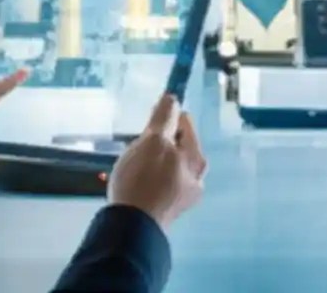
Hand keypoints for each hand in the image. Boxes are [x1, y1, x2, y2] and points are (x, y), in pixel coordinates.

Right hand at [109, 95, 206, 231]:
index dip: (164, 118)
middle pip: (175, 144)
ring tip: (130, 169)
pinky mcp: (166, 208)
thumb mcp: (153, 141)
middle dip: (155, 143)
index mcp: (197, 157)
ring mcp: (182, 195)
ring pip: (164, 164)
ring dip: (148, 161)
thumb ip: (164, 118)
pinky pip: (156, 182)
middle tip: (137, 151)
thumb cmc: (143, 180)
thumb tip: (172, 97)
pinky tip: (130, 183)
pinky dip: (144, 179)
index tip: (146, 126)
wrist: (131, 228)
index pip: (184, 122)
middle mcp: (196, 176)